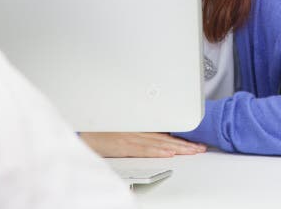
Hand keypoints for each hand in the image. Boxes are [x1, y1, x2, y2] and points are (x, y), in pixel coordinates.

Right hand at [79, 132, 205, 157]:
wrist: (79, 130)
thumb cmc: (98, 131)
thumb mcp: (121, 130)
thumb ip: (136, 134)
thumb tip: (153, 142)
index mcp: (138, 127)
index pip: (164, 134)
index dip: (180, 138)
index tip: (194, 141)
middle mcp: (137, 131)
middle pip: (166, 139)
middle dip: (185, 144)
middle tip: (201, 148)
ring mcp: (130, 138)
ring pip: (159, 144)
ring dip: (178, 148)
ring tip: (193, 151)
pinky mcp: (123, 146)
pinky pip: (144, 149)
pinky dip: (158, 151)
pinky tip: (169, 153)